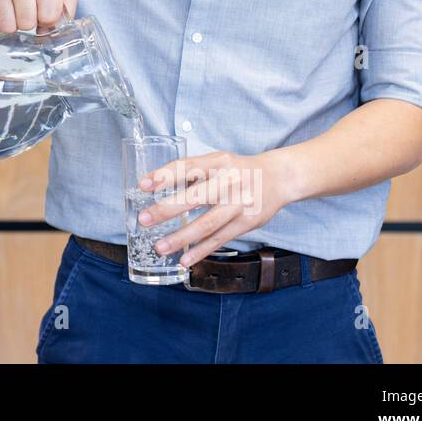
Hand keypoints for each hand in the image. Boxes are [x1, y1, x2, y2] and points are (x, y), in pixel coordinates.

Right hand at [0, 0, 77, 33]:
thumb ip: (66, 6)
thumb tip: (53, 30)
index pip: (49, 18)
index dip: (44, 19)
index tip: (40, 10)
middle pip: (27, 24)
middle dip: (25, 22)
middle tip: (22, 8)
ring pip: (7, 27)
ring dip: (9, 24)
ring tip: (9, 9)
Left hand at [134, 150, 301, 265]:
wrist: (279, 178)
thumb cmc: (239, 169)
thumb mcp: (218, 160)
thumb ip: (192, 170)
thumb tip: (155, 182)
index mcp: (218, 162)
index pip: (186, 167)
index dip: (164, 175)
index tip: (142, 185)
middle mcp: (229, 182)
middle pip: (195, 197)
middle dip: (167, 209)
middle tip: (144, 219)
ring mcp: (239, 204)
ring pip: (207, 224)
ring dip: (182, 237)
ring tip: (160, 247)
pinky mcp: (246, 223)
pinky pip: (220, 239)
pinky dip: (201, 251)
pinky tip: (184, 260)